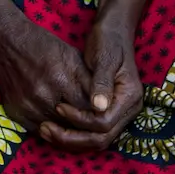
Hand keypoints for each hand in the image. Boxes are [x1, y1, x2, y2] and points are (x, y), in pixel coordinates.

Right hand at [0, 15, 97, 136]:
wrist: (4, 40)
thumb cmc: (42, 44)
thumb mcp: (71, 55)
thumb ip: (87, 80)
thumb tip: (104, 102)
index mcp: (62, 77)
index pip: (89, 108)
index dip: (98, 113)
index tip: (103, 114)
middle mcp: (44, 93)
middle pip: (73, 122)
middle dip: (85, 125)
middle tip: (92, 126)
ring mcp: (27, 104)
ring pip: (56, 129)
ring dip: (67, 130)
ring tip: (76, 128)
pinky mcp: (15, 110)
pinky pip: (36, 130)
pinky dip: (48, 129)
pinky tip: (55, 125)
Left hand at [39, 23, 143, 152]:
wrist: (114, 33)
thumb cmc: (108, 41)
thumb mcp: (104, 57)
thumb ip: (102, 82)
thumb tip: (98, 107)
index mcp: (130, 97)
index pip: (104, 123)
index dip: (80, 119)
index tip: (59, 106)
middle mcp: (128, 111)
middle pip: (101, 138)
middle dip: (73, 138)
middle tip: (46, 128)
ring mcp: (118, 114)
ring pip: (95, 140)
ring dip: (70, 140)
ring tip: (44, 130)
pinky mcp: (106, 113)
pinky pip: (91, 132)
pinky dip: (73, 134)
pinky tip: (53, 128)